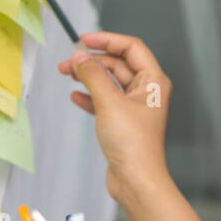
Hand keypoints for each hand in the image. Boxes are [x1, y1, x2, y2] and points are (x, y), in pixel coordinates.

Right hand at [58, 31, 172, 203]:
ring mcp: (134, 107)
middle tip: (68, 63)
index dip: (107, 40)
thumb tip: (80, 57)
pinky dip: (90, 97)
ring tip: (67, 74)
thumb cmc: (134, 144)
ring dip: (89, 77)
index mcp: (153, 81)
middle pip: (118, 64)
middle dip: (93, 61)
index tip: (84, 39)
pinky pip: (105, 101)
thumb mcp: (109, 103)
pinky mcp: (123, 122)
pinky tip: (76, 97)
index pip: (131, 48)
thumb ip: (93, 76)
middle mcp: (146, 91)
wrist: (136, 180)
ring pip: (109, 82)